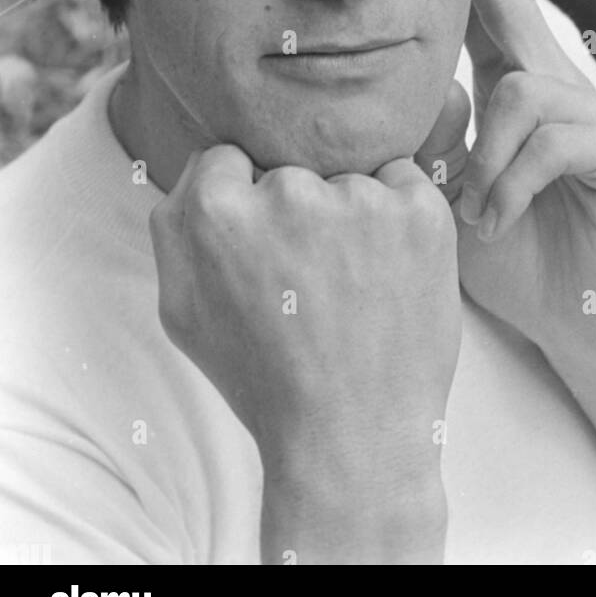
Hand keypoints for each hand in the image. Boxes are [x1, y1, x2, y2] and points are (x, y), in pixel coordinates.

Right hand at [149, 148, 460, 546]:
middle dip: (299, 212)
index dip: (247, 204)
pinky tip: (391, 271)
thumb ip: (175, 225)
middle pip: (291, 170)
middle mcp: (287, 193)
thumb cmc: (266, 381)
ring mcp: (359, 198)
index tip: (266, 249)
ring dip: (351, 215)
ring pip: (348, 176)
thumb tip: (200, 165)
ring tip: (354, 286)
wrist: (353, 438)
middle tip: (310, 281)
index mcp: (216, 211)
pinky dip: (400, 217)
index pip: (230, 158)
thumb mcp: (182, 312)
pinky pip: (404, 182)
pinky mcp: (419, 210)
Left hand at [415, 0, 595, 361]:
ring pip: (523, 91)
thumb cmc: (510, 257)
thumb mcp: (448, 198)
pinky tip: (501, 220)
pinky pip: (556, 139)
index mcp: (516, 92)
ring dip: (486, 160)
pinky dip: (515, 184)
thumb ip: (434, 143)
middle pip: (516, 15)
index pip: (489, 19)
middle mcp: (560, 89)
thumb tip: (434, 85)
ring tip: (476, 211)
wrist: (572, 323)